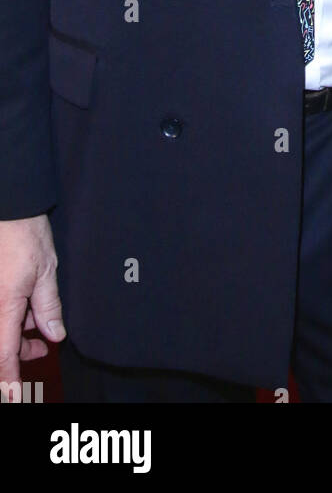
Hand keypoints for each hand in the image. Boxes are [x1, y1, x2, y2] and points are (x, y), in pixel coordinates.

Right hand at [0, 215, 64, 392]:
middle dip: (19, 351)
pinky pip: (1, 312)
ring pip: (1, 328)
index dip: (10, 379)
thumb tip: (55, 335)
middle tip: (44, 344)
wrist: (10, 207)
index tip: (15, 396)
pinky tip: (28, 306)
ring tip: (40, 320)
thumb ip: (48, 307)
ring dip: (16, 332)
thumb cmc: (25, 235)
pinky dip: (11, 316)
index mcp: (3, 306)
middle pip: (1, 344)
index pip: (4, 355)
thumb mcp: (45, 271)